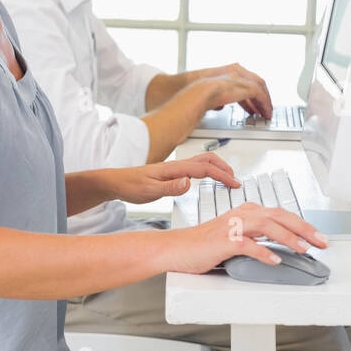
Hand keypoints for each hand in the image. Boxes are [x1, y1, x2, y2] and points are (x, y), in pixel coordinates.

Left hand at [109, 152, 239, 204]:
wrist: (116, 182)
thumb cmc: (130, 186)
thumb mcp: (150, 192)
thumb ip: (170, 188)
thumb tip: (189, 183)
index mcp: (175, 169)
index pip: (205, 168)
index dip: (222, 175)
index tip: (233, 184)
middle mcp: (176, 165)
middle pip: (207, 159)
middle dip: (224, 168)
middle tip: (234, 180)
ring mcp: (174, 168)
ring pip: (202, 161)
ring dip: (217, 167)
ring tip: (226, 178)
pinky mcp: (172, 172)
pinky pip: (195, 167)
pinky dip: (207, 170)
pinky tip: (207, 179)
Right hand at [169, 203, 328, 273]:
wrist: (176, 248)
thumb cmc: (204, 244)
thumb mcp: (236, 236)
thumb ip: (257, 236)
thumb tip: (282, 246)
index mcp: (247, 212)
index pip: (281, 214)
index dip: (303, 225)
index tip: (319, 237)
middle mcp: (242, 215)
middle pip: (280, 216)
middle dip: (304, 228)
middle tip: (322, 241)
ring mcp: (232, 226)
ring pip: (267, 226)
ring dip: (288, 237)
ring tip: (304, 249)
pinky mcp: (223, 241)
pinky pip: (247, 244)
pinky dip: (263, 252)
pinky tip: (275, 260)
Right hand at [193, 63, 272, 117]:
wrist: (200, 92)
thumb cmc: (200, 94)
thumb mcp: (213, 95)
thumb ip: (220, 98)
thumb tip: (221, 106)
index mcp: (229, 72)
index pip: (245, 81)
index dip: (250, 94)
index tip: (253, 105)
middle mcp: (238, 72)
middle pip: (255, 83)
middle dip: (260, 97)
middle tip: (263, 109)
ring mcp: (243, 78)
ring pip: (261, 89)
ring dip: (265, 101)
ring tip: (266, 113)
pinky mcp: (248, 86)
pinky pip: (261, 96)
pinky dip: (265, 104)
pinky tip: (265, 112)